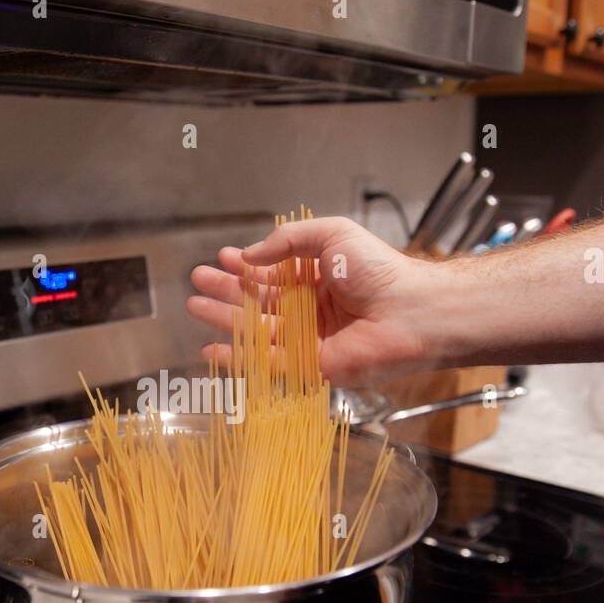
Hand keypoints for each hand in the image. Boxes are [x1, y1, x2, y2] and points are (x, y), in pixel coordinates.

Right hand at [188, 216, 434, 386]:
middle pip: (258, 302)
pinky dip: (238, 358)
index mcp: (317, 278)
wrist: (408, 310)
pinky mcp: (309, 366)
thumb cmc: (378, 269)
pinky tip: (212, 350)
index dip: (245, 266)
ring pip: (256, 331)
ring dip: (224, 320)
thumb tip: (249, 256)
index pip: (273, 273)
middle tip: (197, 280)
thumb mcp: (330, 235)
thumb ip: (287, 241)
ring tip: (194, 306)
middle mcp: (310, 309)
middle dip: (226, 291)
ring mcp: (308, 339)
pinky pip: (267, 363)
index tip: (221, 259)